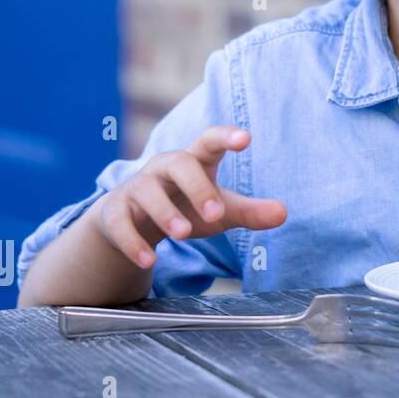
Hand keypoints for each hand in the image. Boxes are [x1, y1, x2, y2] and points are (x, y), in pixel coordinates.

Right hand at [95, 126, 287, 269]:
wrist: (131, 223)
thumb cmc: (184, 208)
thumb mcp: (219, 211)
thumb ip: (250, 212)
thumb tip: (284, 213)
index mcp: (194, 162)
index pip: (209, 141)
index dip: (225, 137)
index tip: (245, 138)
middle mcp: (163, 169)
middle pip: (178, 162)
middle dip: (197, 186)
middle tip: (215, 213)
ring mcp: (136, 188)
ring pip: (146, 191)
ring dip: (165, 213)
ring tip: (182, 236)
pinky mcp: (114, 212)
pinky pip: (120, 222)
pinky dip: (133, 242)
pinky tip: (149, 260)